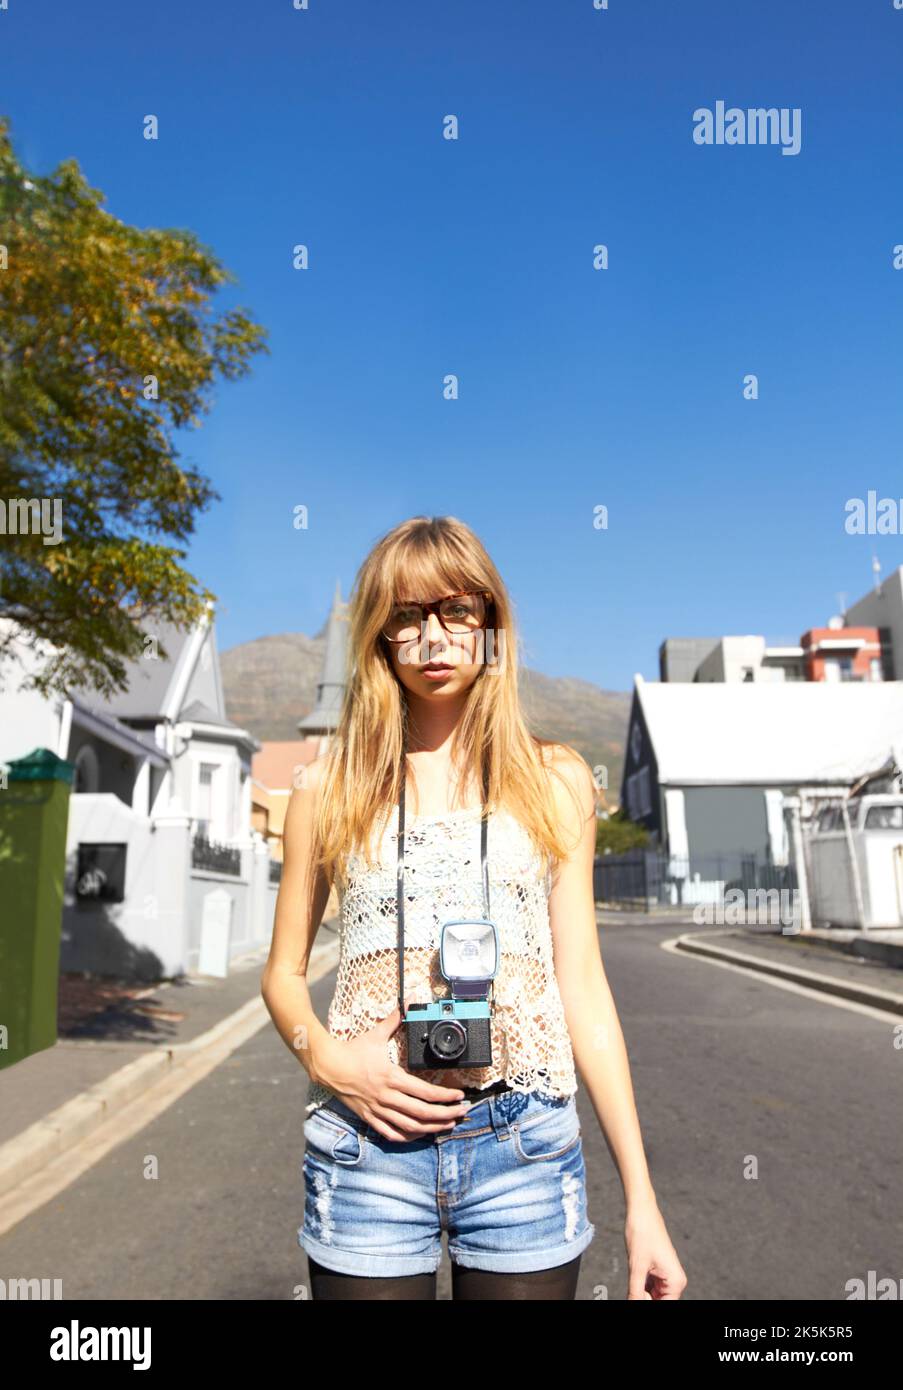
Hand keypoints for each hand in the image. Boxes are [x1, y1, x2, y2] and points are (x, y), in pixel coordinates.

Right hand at [313, 1006, 472, 1140]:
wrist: (328, 1066)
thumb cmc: (352, 1051)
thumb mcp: (375, 1034)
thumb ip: (394, 1020)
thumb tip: (408, 1003)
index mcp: (391, 1077)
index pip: (425, 1092)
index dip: (445, 1097)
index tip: (459, 1096)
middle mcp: (387, 1096)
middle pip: (422, 1113)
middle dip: (445, 1115)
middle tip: (461, 1113)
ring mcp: (378, 1109)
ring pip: (410, 1126)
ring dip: (432, 1128)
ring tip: (448, 1125)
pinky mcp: (369, 1117)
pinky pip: (391, 1133)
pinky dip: (408, 1137)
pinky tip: (420, 1134)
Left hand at [624, 1200, 687, 1299]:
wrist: (641, 1211)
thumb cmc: (642, 1234)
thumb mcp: (636, 1268)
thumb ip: (635, 1293)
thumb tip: (632, 1304)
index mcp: (676, 1282)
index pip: (664, 1306)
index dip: (647, 1304)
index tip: (634, 1296)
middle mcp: (674, 1281)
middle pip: (658, 1302)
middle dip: (643, 1298)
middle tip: (633, 1285)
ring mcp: (666, 1276)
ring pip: (652, 1296)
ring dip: (640, 1294)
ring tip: (634, 1278)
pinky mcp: (657, 1271)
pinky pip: (649, 1288)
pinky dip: (639, 1288)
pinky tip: (633, 1280)